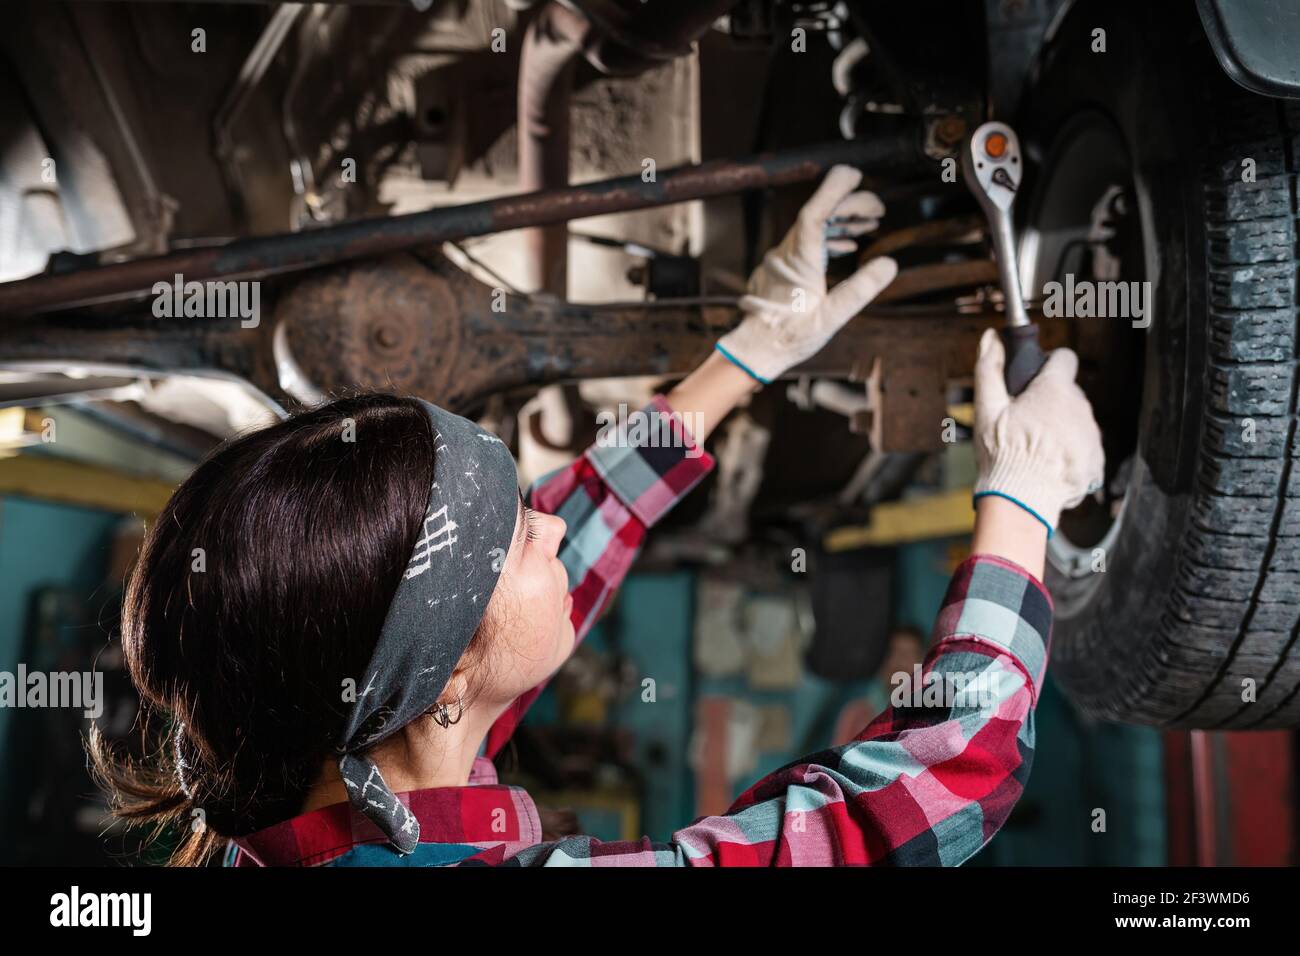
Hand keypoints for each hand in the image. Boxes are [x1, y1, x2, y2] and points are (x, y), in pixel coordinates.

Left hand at [715, 165, 897, 383]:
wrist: (756, 351)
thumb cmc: (790, 337)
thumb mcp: (831, 318)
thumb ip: (860, 290)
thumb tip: (888, 264)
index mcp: (799, 261)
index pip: (815, 214)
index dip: (834, 191)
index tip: (853, 174)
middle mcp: (787, 253)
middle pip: (818, 215)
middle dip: (848, 205)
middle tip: (878, 208)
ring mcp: (782, 260)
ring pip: (812, 228)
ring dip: (840, 221)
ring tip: (870, 222)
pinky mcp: (781, 269)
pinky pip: (806, 242)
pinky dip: (829, 238)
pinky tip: (847, 244)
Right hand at [973, 328, 1105, 533]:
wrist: (1022, 501)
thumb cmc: (1002, 455)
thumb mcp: (987, 410)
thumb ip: (990, 369)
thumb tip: (991, 337)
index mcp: (1054, 391)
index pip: (1065, 358)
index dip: (1049, 364)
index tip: (1036, 378)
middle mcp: (1080, 408)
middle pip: (1069, 393)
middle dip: (1051, 402)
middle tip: (1026, 423)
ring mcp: (1092, 435)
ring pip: (1078, 420)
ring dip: (1061, 428)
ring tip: (1037, 449)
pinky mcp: (1098, 460)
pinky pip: (1085, 446)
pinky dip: (1070, 452)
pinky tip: (1049, 465)